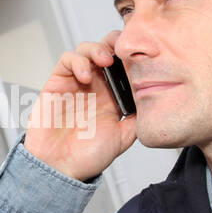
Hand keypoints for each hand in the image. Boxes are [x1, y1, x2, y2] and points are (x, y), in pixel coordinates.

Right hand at [22, 30, 137, 181]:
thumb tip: (153, 102)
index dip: (133, 56)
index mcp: (113, 96)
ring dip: (98, 49)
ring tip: (105, 61)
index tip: (142, 56)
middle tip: (123, 51)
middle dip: (116, 44)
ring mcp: (77, 82)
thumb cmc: (87, 156)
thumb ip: (137, 119)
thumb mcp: (122, 138)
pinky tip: (86, 76)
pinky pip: (67, 60)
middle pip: (107, 50)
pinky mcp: (58, 82)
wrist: (60, 168)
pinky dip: (78, 61)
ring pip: (87, 49)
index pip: (125, 65)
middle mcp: (96, 86)